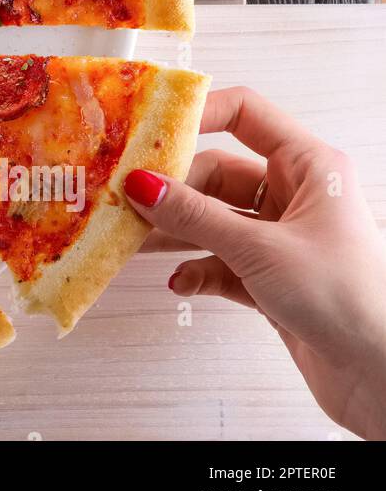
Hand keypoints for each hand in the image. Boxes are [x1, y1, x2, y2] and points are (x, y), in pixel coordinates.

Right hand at [125, 86, 385, 439]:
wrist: (380, 376)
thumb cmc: (349, 301)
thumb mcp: (260, 249)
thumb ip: (194, 216)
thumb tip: (143, 184)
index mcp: (311, 167)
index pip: (247, 114)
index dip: (199, 114)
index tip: (152, 128)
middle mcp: (296, 195)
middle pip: (217, 171)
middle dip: (173, 187)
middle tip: (129, 196)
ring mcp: (282, 237)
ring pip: (212, 219)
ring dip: (174, 230)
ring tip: (135, 237)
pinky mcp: (271, 276)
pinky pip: (219, 260)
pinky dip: (195, 269)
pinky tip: (179, 281)